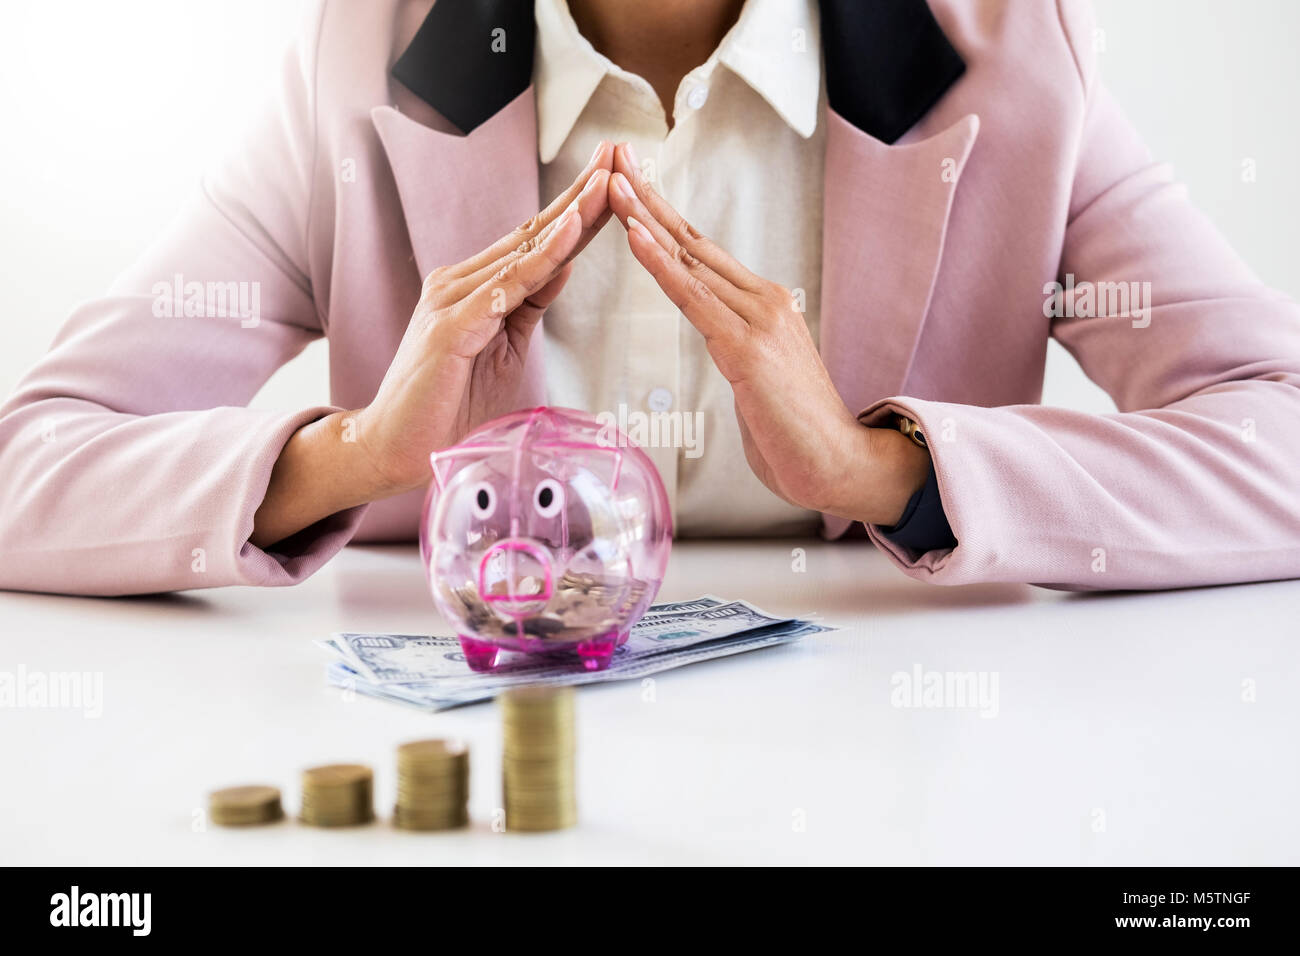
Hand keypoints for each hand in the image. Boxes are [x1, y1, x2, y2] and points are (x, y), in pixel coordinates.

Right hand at [354, 141, 615, 494]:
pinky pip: (507, 286)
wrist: (394, 447)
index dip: (577, 209)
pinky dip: (542, 257)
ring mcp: (452, 299)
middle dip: (580, 193)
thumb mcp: (504, 348)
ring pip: (525, 250)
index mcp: (476, 286)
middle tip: (618, 154)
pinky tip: (570, 230)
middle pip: (534, 232)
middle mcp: (461, 281)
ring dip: (570, 214)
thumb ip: (529, 306)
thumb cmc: (448, 404)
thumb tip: (564, 265)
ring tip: (607, 181)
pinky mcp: (450, 325)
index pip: (537, 241)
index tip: (614, 177)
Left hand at [605, 143, 928, 524]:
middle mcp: (765, 301)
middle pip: (693, 242)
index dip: (664, 216)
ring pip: (689, 262)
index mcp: (765, 306)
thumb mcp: (759, 379)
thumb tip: (720, 346)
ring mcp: (759, 321)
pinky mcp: (748, 350)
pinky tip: (635, 237)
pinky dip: (659, 264)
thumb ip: (737, 352)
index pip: (702, 254)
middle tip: (616, 156)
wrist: (838, 466)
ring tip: (614, 184)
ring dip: (645, 219)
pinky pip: (693, 299)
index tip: (634, 183)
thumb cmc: (795, 433)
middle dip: (649, 197)